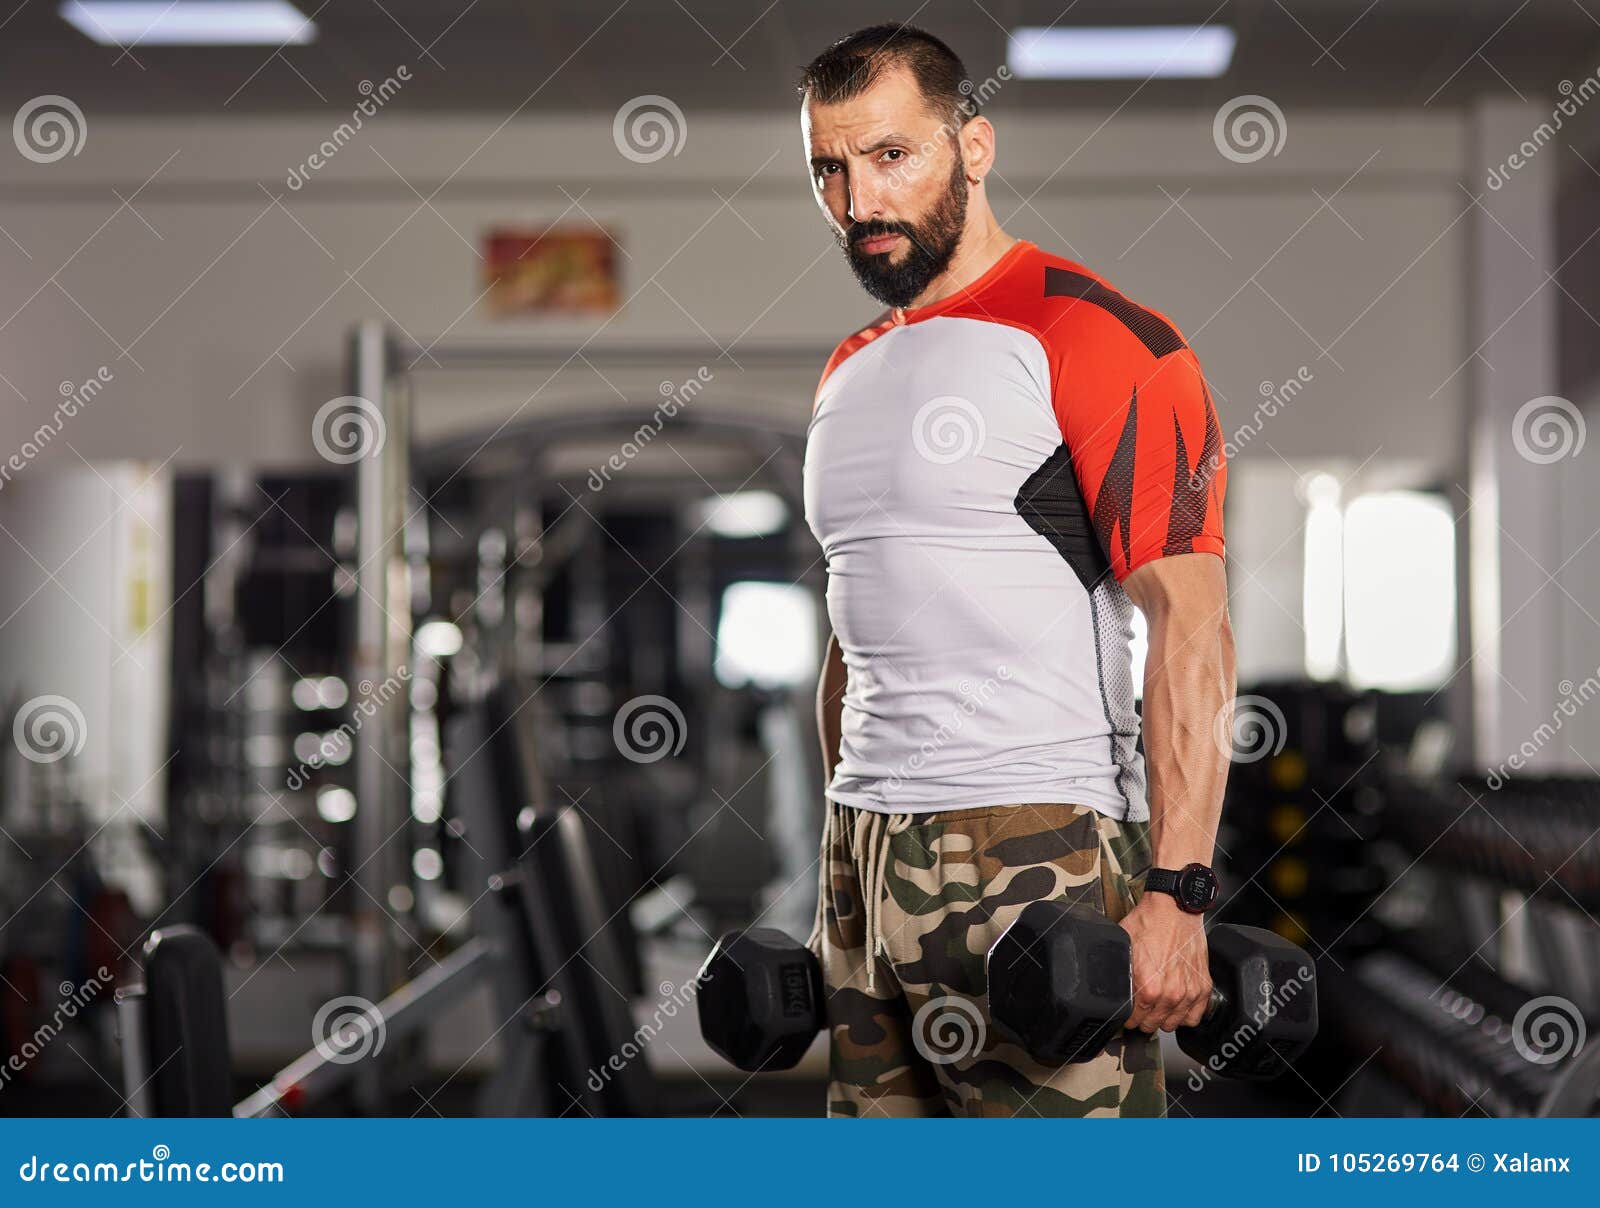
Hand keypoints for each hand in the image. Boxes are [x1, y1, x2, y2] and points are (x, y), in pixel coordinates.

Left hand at [1119, 894, 1211, 1033]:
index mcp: (1147, 986)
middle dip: (1143, 1019)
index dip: (1127, 1017)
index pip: (1134, 1020)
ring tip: (1157, 1008)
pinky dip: (1186, 1015)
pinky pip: (1195, 1017)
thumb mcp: (1122, 947)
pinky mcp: (1203, 986)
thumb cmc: (1149, 922)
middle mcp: (1170, 993)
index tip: (1127, 1013)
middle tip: (1140, 1010)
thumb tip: (1107, 986)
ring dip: (1164, 1018)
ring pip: (1173, 1024)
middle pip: (1153, 1025)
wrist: (1175, 908)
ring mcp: (1189, 992)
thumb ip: (1116, 972)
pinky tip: (1177, 1007)